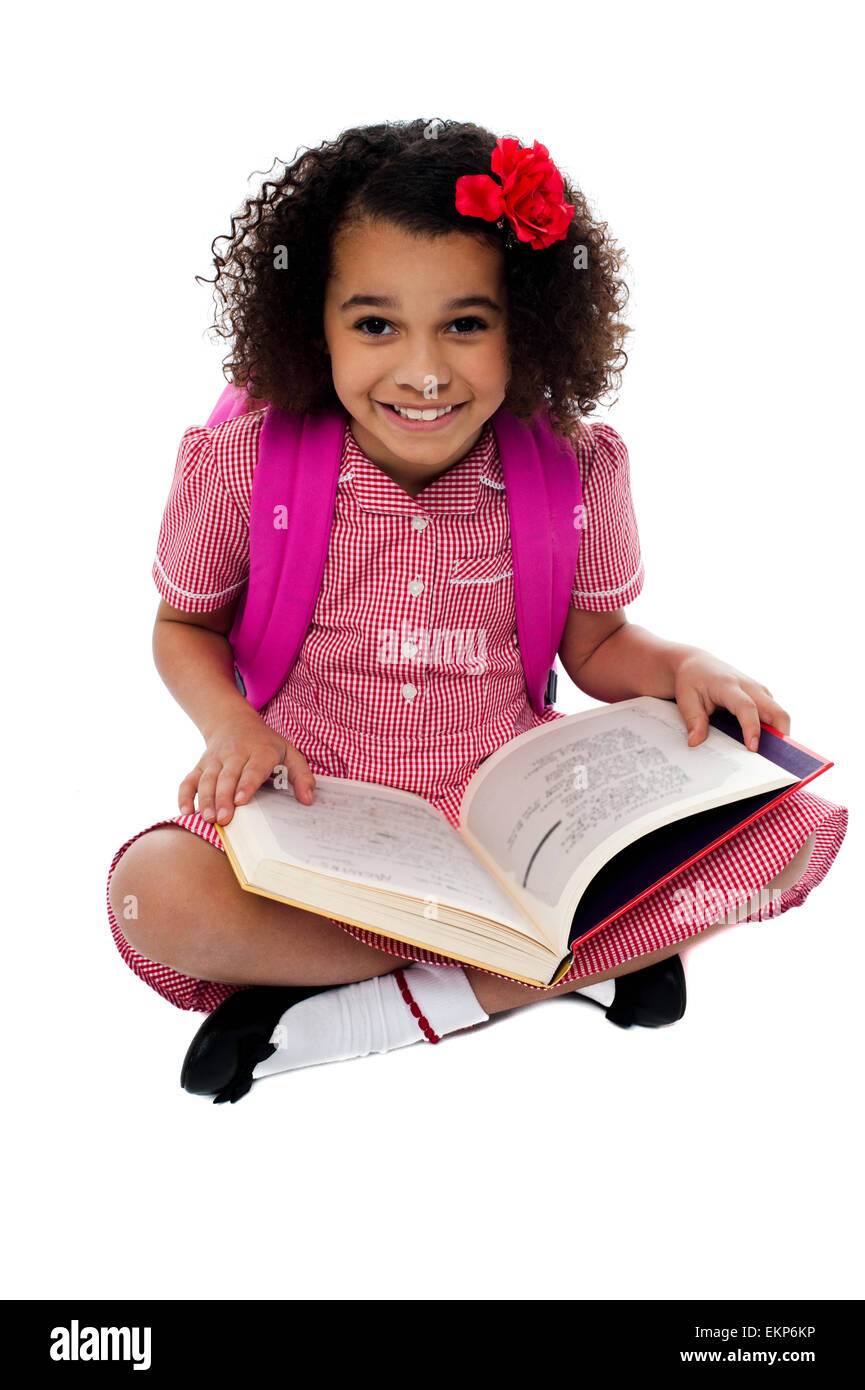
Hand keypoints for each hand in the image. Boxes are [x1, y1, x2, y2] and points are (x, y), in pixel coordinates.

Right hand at [178, 712, 316, 824]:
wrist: (233, 721)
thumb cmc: (266, 744)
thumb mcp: (289, 753)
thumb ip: (301, 775)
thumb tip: (308, 799)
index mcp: (260, 752)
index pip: (252, 769)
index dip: (246, 784)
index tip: (242, 800)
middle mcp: (235, 754)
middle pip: (227, 777)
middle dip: (224, 798)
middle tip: (224, 820)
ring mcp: (215, 759)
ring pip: (207, 779)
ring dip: (205, 799)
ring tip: (207, 819)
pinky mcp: (200, 765)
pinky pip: (189, 779)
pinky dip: (185, 795)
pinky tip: (186, 811)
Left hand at [672, 650, 790, 751]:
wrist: (697, 663)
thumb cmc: (692, 679)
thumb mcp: (685, 698)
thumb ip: (693, 720)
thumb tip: (696, 742)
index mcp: (729, 686)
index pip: (747, 707)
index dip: (752, 728)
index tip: (753, 748)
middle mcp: (750, 687)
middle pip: (776, 712)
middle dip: (781, 736)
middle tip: (774, 759)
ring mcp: (759, 691)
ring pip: (779, 714)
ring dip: (778, 735)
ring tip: (769, 757)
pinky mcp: (762, 697)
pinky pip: (774, 715)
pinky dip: (773, 731)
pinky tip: (763, 745)